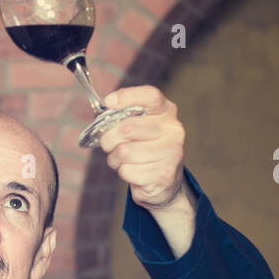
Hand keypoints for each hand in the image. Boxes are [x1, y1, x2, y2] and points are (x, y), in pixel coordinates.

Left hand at [100, 86, 186, 209]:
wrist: (163, 182)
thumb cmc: (144, 149)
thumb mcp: (138, 126)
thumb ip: (124, 116)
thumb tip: (105, 109)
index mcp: (167, 112)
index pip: (150, 96)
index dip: (127, 96)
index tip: (108, 102)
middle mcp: (173, 130)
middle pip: (128, 127)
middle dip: (109, 138)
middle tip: (109, 144)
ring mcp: (172, 153)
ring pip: (125, 152)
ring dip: (115, 158)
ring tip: (122, 160)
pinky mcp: (164, 174)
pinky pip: (127, 171)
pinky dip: (123, 173)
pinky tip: (133, 171)